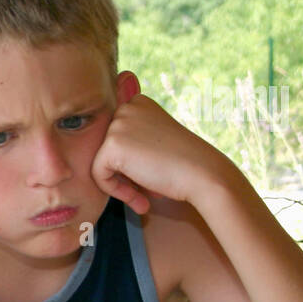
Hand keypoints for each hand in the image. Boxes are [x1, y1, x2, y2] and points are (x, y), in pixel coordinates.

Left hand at [91, 75, 233, 214]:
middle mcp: (126, 108)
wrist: (204, 175)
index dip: (131, 162)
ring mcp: (118, 124)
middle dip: (124, 174)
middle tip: (151, 186)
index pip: (115, 140)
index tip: (153, 172)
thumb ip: (130, 143)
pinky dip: (116, 191)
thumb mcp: (154, 144)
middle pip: (106, 151)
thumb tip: (104, 155)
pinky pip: (98, 175)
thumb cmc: (182, 165)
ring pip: (100, 163)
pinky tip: (141, 198)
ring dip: (122, 184)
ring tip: (147, 194)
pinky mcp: (112, 145)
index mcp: (137, 103)